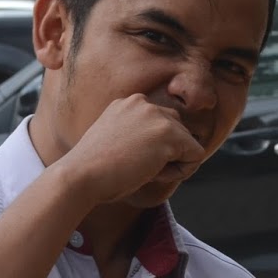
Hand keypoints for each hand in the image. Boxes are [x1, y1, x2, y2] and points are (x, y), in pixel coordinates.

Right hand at [58, 94, 206, 205]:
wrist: (81, 175)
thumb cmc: (95, 170)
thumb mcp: (117, 142)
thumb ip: (140, 137)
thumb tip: (169, 149)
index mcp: (128, 103)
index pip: (161, 125)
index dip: (154, 150)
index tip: (129, 159)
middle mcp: (143, 103)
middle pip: (178, 132)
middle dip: (167, 155)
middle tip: (138, 167)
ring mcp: (157, 116)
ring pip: (188, 145)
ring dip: (173, 164)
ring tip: (144, 169)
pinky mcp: (169, 134)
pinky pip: (196, 156)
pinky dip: (182, 171)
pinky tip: (155, 173)